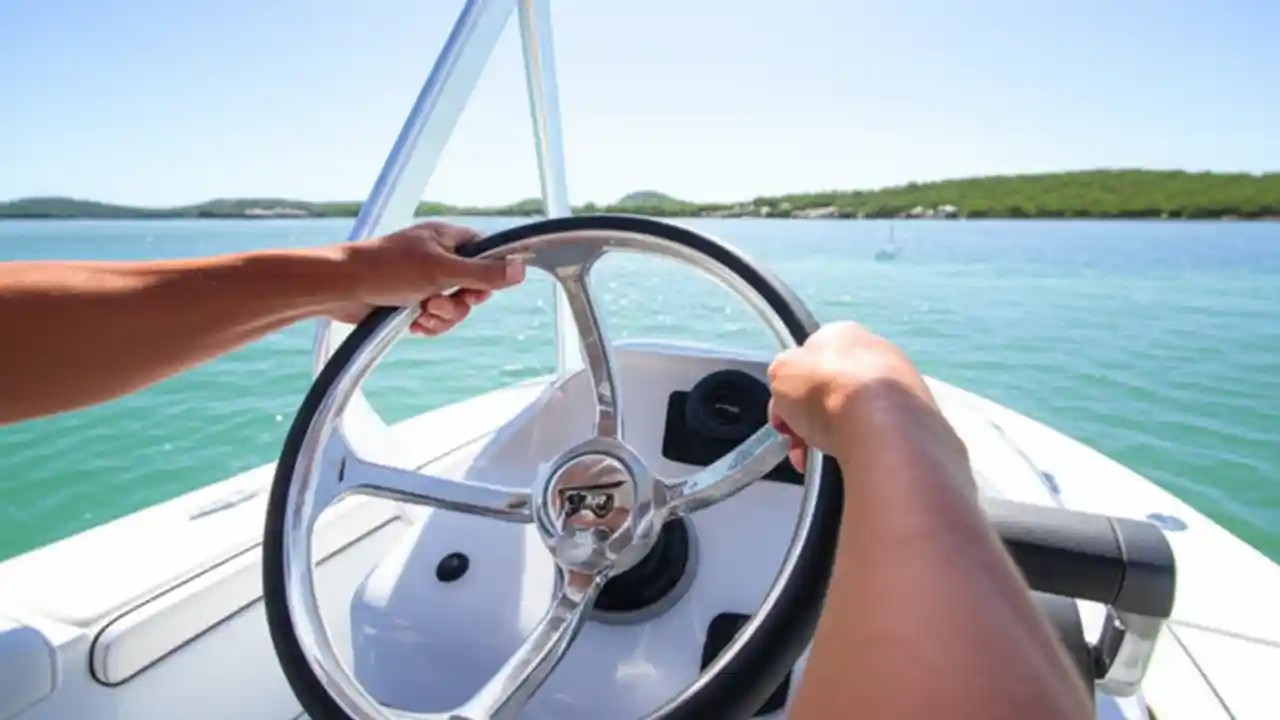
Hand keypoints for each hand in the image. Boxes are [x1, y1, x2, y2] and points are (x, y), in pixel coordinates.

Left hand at [327, 221, 525, 335]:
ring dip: (442, 317)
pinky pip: (435, 319)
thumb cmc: (387, 269)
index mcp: (447, 238)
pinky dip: (428, 325)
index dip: (488, 274)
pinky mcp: (411, 302)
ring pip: (455, 307)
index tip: (478, 288)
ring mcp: (424, 281)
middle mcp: (438, 258)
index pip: (485, 253)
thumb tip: (520, 270)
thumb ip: (483, 273)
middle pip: (472, 287)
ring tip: (421, 313)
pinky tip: (413, 324)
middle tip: (438, 302)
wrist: (341, 288)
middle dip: (459, 303)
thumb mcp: (443, 271)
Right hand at [767, 322, 936, 471]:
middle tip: (798, 445)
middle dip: (811, 420)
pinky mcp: (920, 417)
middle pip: (831, 390)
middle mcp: (878, 350)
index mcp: (844, 333)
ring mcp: (904, 383)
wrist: (884, 425)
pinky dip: (862, 449)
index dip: (792, 388)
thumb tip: (793, 393)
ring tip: (821, 462)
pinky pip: (879, 434)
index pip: (810, 358)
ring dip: (833, 438)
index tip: (785, 416)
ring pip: (854, 416)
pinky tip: (852, 463)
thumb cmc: (824, 390)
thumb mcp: (780, 373)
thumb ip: (783, 376)